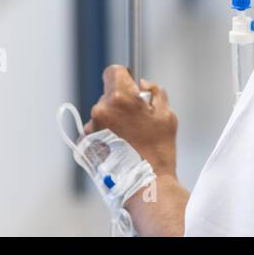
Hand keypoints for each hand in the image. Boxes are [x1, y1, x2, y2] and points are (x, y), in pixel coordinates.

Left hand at [85, 64, 178, 178]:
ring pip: (103, 114)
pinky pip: (97, 130)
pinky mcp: (86, 143)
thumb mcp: (166, 114)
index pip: (113, 71)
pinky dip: (105, 135)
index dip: (124, 76)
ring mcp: (92, 127)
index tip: (131, 86)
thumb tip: (142, 84)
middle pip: (109, 95)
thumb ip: (155, 91)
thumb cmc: (158, 150)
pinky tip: (119, 147)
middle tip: (136, 120)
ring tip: (129, 139)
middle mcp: (101, 109)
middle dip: (121, 103)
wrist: (145, 183)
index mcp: (121, 97)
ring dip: (113, 121)